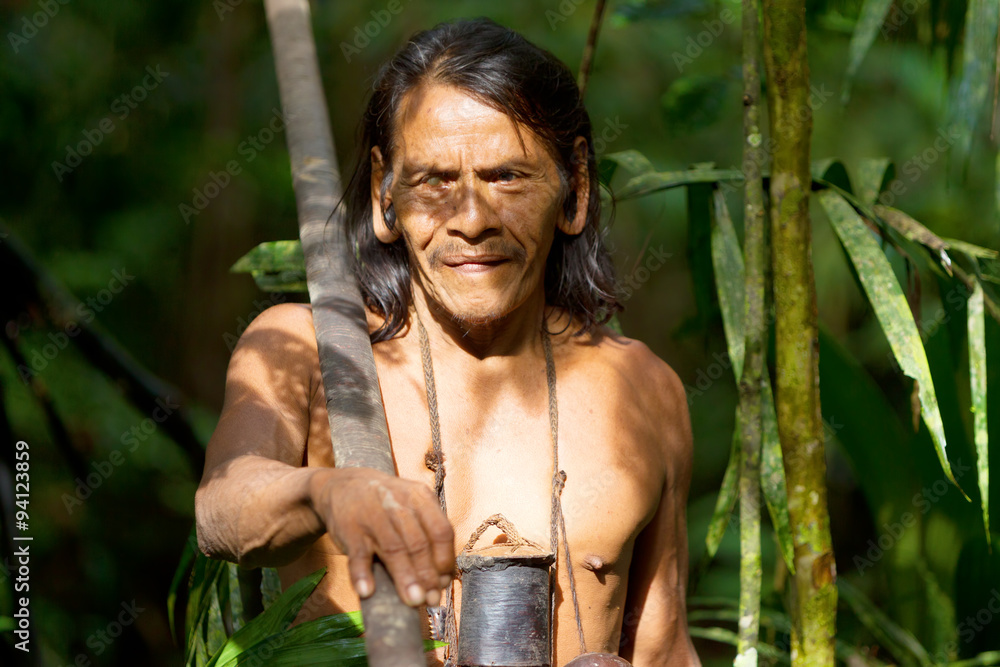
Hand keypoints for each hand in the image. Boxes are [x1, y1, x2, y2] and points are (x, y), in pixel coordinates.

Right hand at [310, 467, 454, 606]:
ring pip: (393, 549)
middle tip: (430, 600)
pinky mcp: (348, 527)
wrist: (343, 484)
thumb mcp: (411, 506)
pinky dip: (362, 573)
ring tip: (413, 601)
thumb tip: (441, 581)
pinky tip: (367, 591)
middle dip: (427, 575)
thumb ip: (427, 537)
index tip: (443, 583)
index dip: (445, 560)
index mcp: (420, 498)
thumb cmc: (386, 504)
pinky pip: (357, 553)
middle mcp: (398, 504)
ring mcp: (372, 515)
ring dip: (404, 577)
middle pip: (418, 543)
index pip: (441, 531)